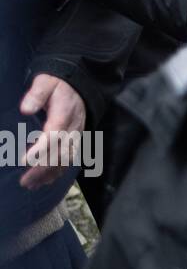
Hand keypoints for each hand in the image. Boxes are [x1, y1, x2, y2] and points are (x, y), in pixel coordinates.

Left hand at [18, 74, 85, 189]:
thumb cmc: (58, 84)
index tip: (24, 160)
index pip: (53, 135)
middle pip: (60, 153)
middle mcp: (72, 128)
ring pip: (66, 159)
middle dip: (43, 169)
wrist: (81, 84)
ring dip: (50, 174)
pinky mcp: (76, 139)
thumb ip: (36, 94)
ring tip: (32, 185)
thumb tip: (25, 109)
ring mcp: (76, 135)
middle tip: (24, 182)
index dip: (40, 149)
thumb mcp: (46, 83)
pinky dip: (59, 171)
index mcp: (64, 114)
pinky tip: (46, 180)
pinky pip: (70, 159)